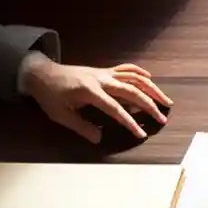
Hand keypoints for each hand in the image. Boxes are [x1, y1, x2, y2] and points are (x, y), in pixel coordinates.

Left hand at [21, 56, 170, 143]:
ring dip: (152, 89)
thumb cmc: (49, 95)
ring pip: (134, 78)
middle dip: (149, 105)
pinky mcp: (104, 70)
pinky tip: (150, 80)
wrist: (41, 73)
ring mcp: (104, 73)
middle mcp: (101, 79)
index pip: (115, 109)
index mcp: (90, 91)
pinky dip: (140, 72)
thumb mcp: (60, 115)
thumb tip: (99, 139)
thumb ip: (81, 127)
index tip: (141, 134)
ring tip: (165, 100)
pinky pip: (126, 68)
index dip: (130, 122)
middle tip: (162, 118)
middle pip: (132, 91)